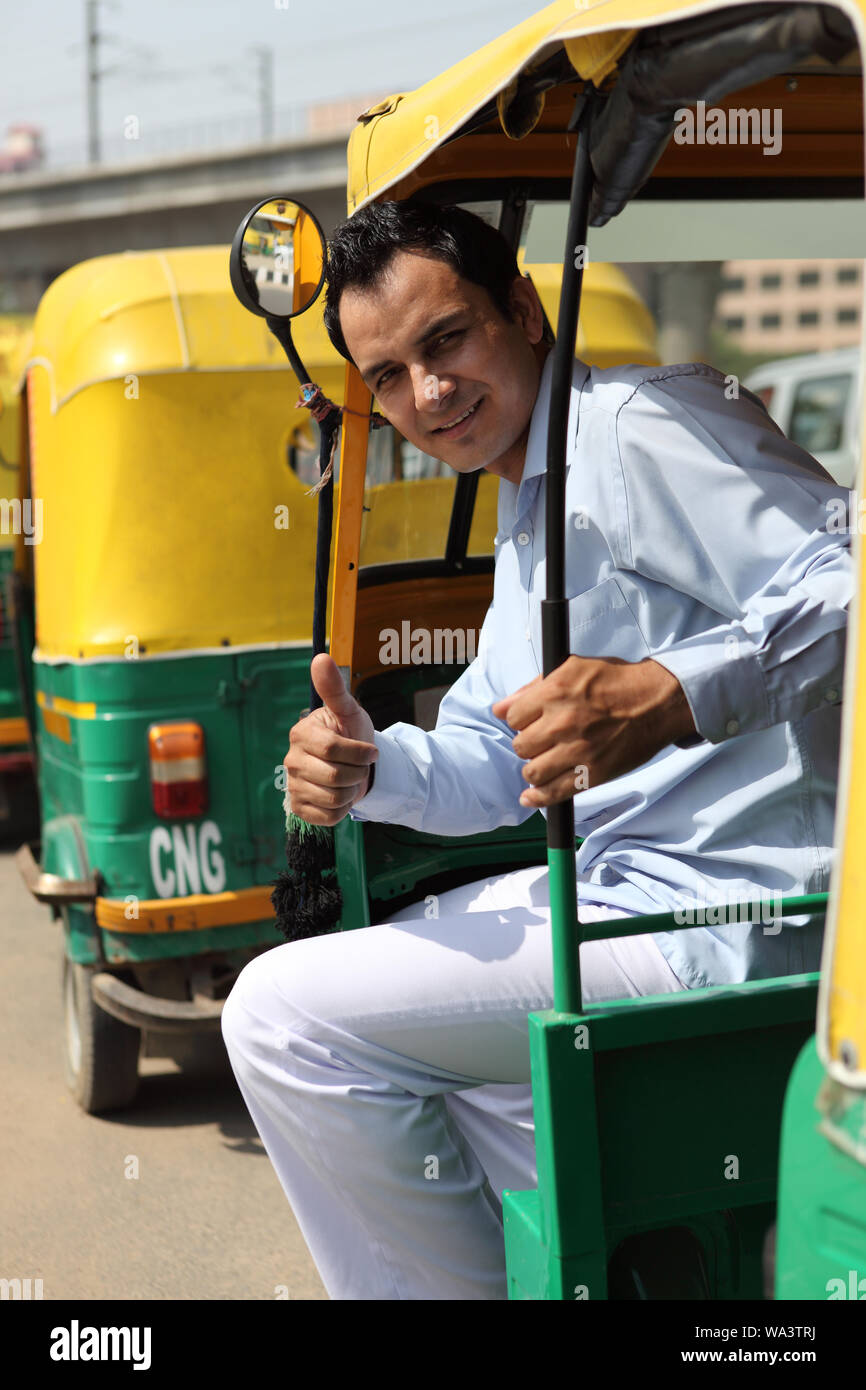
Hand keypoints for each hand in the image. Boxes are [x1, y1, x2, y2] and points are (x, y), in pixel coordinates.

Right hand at [284, 654, 377, 825]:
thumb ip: (335, 689)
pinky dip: (344, 808)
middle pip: (335, 775)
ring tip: (351, 779)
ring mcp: (292, 786)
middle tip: (360, 766)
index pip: (333, 749)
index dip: (360, 752)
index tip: (371, 751)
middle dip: (358, 772)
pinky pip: (329, 816)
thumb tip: (321, 658)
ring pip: (334, 798)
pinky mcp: (299, 808)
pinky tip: (341, 794)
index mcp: (301, 734)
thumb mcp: (349, 710)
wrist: (356, 764)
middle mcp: (291, 760)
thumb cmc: (352, 734)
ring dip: (353, 790)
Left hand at [491, 656, 693, 807]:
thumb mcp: (573, 668)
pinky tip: (530, 796)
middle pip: (520, 746)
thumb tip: (500, 708)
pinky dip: (537, 798)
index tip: (530, 721)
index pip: (513, 717)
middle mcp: (563, 722)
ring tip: (544, 761)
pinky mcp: (593, 774)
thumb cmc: (616, 682)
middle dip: (528, 743)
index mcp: (555, 692)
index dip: (519, 719)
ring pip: (532, 772)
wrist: (657, 702)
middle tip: (542, 740)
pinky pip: (554, 794)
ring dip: (534, 768)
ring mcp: (578, 751)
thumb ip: (533, 688)